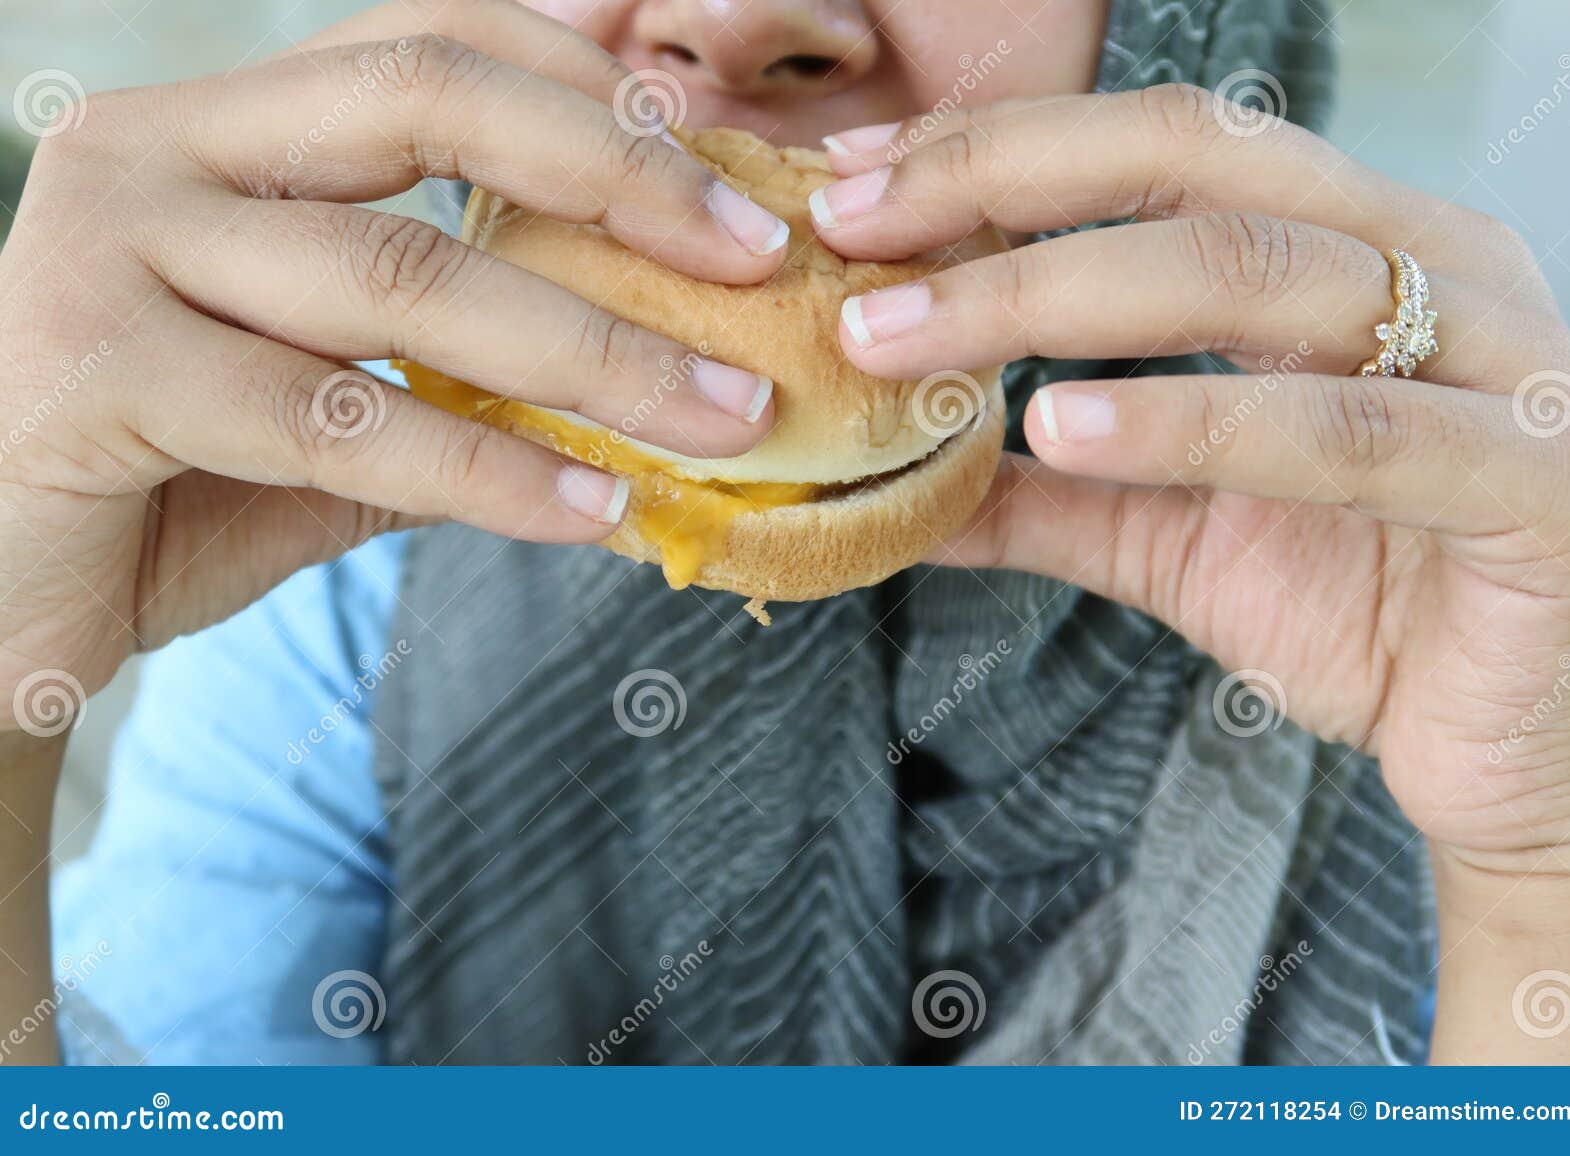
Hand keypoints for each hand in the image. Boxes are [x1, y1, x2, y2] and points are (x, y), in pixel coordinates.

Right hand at [0, 0, 788, 733]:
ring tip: (723, 418)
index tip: (728, 185)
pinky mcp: (91, 369)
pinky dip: (483, 472)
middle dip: (617, 179)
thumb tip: (638, 350)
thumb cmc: (170, 481)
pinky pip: (337, 421)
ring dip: (591, 353)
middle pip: (427, 97)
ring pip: (401, 274)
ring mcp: (112, 244)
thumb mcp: (327, 391)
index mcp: (226, 124)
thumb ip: (446, 355)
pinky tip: (590, 510)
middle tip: (757, 264)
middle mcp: (159, 144)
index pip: (436, 40)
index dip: (595, 95)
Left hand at [811, 87, 1569, 886]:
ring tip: (908, 338)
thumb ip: (1053, 500)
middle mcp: (1437, 266)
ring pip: (1257, 277)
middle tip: (856, 236)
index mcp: (1359, 250)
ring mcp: (1497, 362)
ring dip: (1053, 296)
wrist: (1524, 750)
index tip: (858, 189)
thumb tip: (900, 483)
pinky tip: (1066, 425)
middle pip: (1197, 171)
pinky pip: (1345, 433)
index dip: (1001, 154)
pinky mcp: (1534, 483)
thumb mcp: (1178, 540)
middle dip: (1002, 192)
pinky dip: (1193, 421)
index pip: (1163, 149)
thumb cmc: (1371, 614)